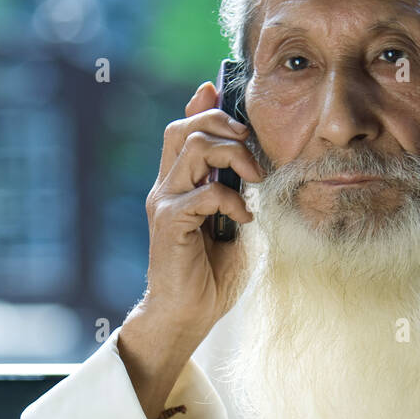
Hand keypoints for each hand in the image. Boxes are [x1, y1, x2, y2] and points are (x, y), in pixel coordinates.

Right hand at [141, 80, 266, 344]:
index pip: (185, 128)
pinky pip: (205, 192)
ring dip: (233, 155)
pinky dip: (232, 200)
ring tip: (254, 181)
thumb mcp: (234, 224)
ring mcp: (165, 202)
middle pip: (187, 127)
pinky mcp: (169, 222)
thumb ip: (237, 192)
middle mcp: (166, 186)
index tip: (228, 103)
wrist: (187, 316)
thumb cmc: (211, 275)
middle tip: (253, 154)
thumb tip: (255, 165)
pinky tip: (244, 219)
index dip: (204, 107)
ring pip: (194, 147)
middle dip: (226, 127)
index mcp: (179, 183)